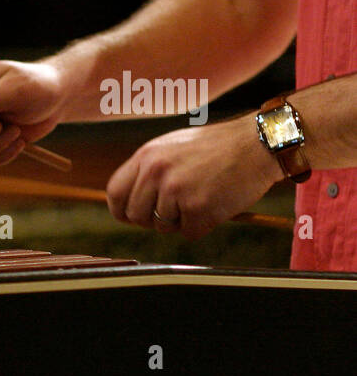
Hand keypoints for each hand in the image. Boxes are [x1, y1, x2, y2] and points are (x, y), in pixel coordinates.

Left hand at [105, 115, 281, 238]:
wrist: (259, 143)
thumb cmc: (218, 147)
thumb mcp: (172, 147)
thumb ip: (149, 170)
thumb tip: (128, 197)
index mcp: (146, 157)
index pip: (115, 192)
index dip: (122, 209)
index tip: (131, 215)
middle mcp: (155, 173)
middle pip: (136, 215)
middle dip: (153, 219)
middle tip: (177, 209)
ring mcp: (176, 191)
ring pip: (163, 226)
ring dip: (182, 220)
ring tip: (202, 196)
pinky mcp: (198, 208)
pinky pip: (190, 232)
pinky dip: (204, 225)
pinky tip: (216, 203)